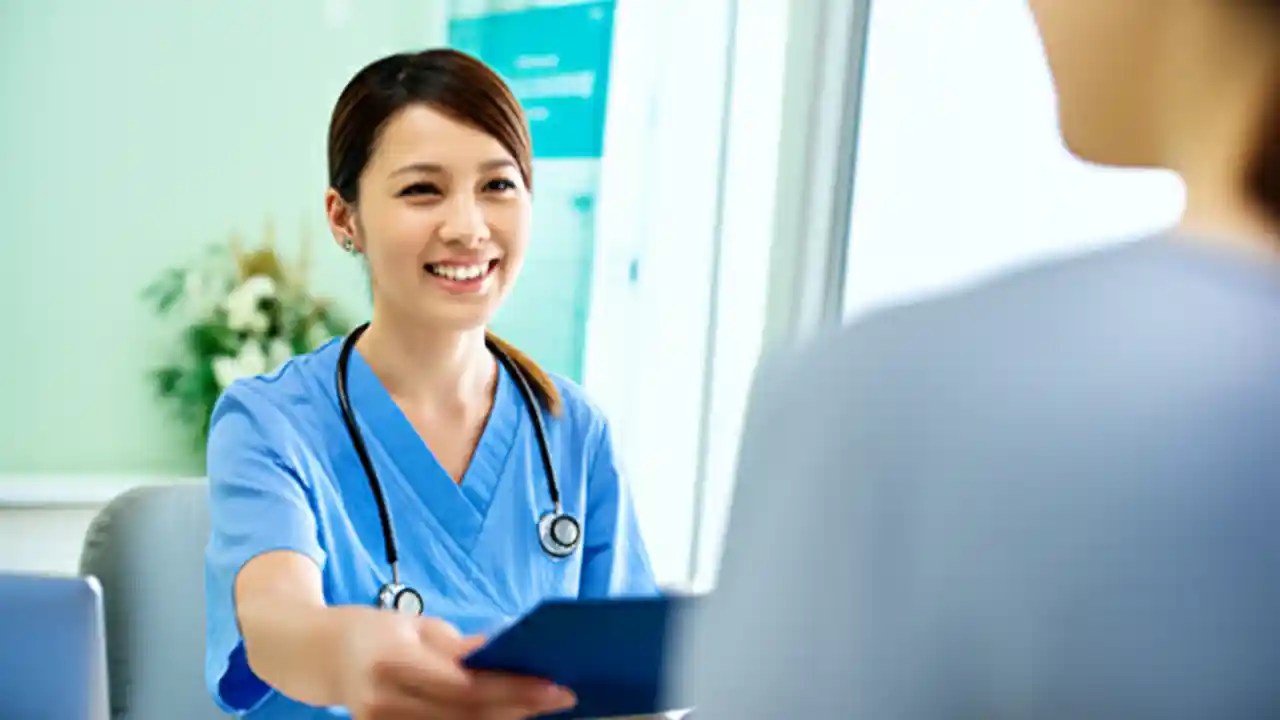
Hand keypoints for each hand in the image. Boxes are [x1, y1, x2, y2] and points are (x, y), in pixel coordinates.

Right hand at [336, 608, 576, 718]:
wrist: (312, 656)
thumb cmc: (369, 631)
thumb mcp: (412, 624)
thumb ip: (457, 646)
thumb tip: (508, 653)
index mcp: (394, 663)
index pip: (466, 687)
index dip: (514, 690)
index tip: (556, 686)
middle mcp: (385, 703)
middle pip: (467, 718)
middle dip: (520, 710)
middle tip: (563, 698)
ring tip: (543, 709)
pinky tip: (507, 717)